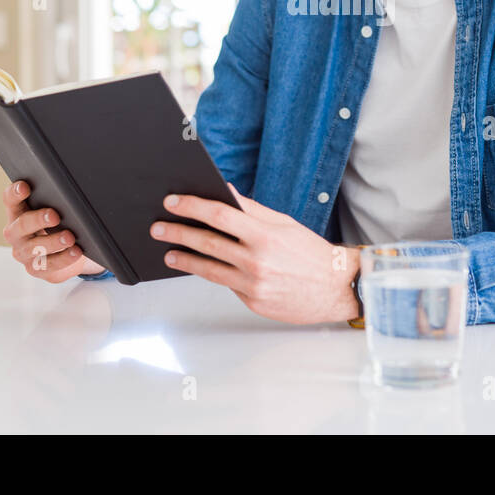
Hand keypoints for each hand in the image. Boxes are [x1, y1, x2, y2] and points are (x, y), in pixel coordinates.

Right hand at [2, 180, 105, 281]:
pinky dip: (64, 258)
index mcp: (18, 212)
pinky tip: (76, 251)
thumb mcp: (57, 210)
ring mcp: (24, 253)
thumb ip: (57, 201)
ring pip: (34, 248)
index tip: (25, 187)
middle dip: (38, 219)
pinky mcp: (35, 268)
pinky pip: (48, 265)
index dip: (15, 193)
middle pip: (22, 224)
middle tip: (54, 216)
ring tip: (70, 237)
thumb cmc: (60, 225)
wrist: (68, 253)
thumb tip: (74, 192)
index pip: (11, 200)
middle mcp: (16, 233)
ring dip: (53, 241)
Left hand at [152, 183, 360, 324]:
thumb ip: (252, 209)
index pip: (220, 215)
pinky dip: (210, 273)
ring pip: (209, 268)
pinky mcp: (252, 302)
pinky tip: (198, 266)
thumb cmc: (312, 253)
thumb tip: (226, 193)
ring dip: (184, 258)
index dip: (192, 206)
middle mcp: (256, 261)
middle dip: (178, 232)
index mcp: (265, 235)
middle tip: (158, 227)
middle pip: (207, 242)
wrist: (336, 288)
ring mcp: (253, 285)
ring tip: (169, 252)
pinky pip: (226, 284)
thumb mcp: (284, 224)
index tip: (173, 202)